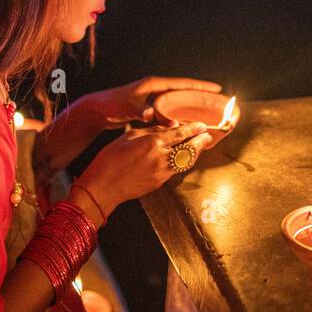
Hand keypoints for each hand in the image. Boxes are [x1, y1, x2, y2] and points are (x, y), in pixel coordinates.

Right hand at [76, 123, 215, 216]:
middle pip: (189, 148)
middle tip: (208, 135)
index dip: (193, 128)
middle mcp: (161, 158)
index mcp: (153, 143)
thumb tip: (170, 127)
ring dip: (195, 153)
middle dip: (201, 141)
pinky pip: (177, 170)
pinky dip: (184, 162)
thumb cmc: (110, 158)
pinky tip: (184, 158)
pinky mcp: (159, 183)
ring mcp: (162, 173)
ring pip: (186, 161)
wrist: (103, 186)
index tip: (202, 124)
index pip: (180, 133)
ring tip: (200, 146)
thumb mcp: (129, 137)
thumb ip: (151, 131)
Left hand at [87, 76, 222, 129]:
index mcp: (154, 85)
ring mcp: (152, 97)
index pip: (182, 84)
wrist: (98, 109)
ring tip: (206, 112)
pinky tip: (185, 122)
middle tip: (216, 102)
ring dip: (190, 105)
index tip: (216, 88)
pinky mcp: (149, 106)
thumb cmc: (113, 104)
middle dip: (199, 95)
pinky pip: (169, 109)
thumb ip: (146, 112)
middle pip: (183, 91)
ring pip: (177, 101)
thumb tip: (164, 120)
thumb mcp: (130, 107)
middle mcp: (155, 89)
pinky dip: (178, 114)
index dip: (199, 86)